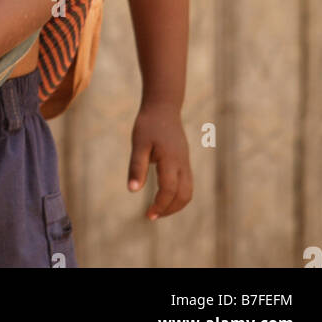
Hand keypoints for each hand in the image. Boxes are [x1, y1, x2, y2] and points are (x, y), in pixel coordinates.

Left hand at [127, 103, 192, 219]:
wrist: (163, 106)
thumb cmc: (148, 124)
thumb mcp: (138, 143)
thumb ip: (137, 166)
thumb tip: (133, 190)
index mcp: (171, 159)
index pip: (169, 190)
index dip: (160, 205)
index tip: (148, 215)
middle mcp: (182, 163)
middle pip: (184, 195)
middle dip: (170, 209)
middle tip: (153, 215)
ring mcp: (186, 161)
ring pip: (188, 190)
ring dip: (175, 204)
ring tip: (158, 209)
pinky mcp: (185, 160)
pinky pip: (187, 183)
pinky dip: (178, 194)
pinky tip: (163, 195)